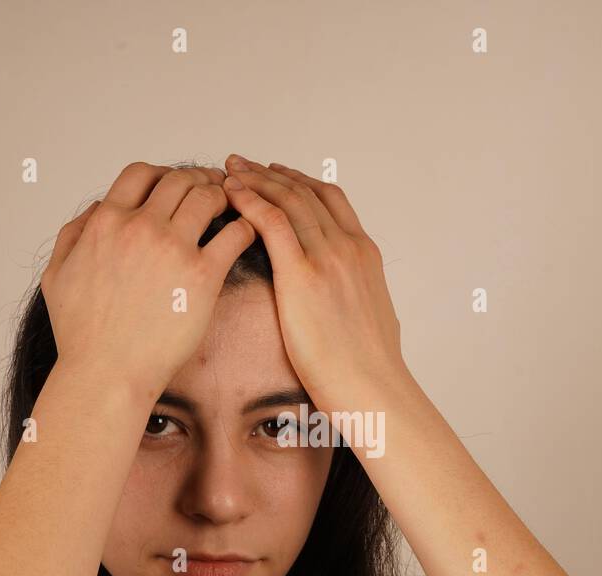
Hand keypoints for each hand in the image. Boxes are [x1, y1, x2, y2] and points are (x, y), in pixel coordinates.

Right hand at [40, 163, 255, 395]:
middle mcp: (140, 227)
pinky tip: (247, 233)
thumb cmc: (81, 333)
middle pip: (180, 180)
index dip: (163, 174)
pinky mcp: (202, 276)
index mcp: (106, 222)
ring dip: (224, 197)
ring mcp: (173, 249)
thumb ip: (74, 234)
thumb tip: (97, 210)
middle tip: (213, 191)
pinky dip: (245, 226)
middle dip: (199, 180)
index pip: (142, 174)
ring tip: (232, 209)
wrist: (106, 373)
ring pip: (208, 198)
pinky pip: (234, 234)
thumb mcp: (58, 274)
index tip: (176, 185)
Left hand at [219, 155, 408, 407]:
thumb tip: (352, 302)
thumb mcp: (372, 317)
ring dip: (254, 180)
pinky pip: (271, 222)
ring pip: (287, 200)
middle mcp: (348, 246)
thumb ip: (358, 296)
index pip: (331, 199)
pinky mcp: (303, 275)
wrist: (373, 387)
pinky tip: (231, 194)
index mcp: (365, 253)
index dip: (300, 182)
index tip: (276, 174)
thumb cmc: (370, 367)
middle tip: (242, 163)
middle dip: (270, 174)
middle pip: (305, 193)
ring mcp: (328, 257)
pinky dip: (249, 201)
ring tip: (228, 171)